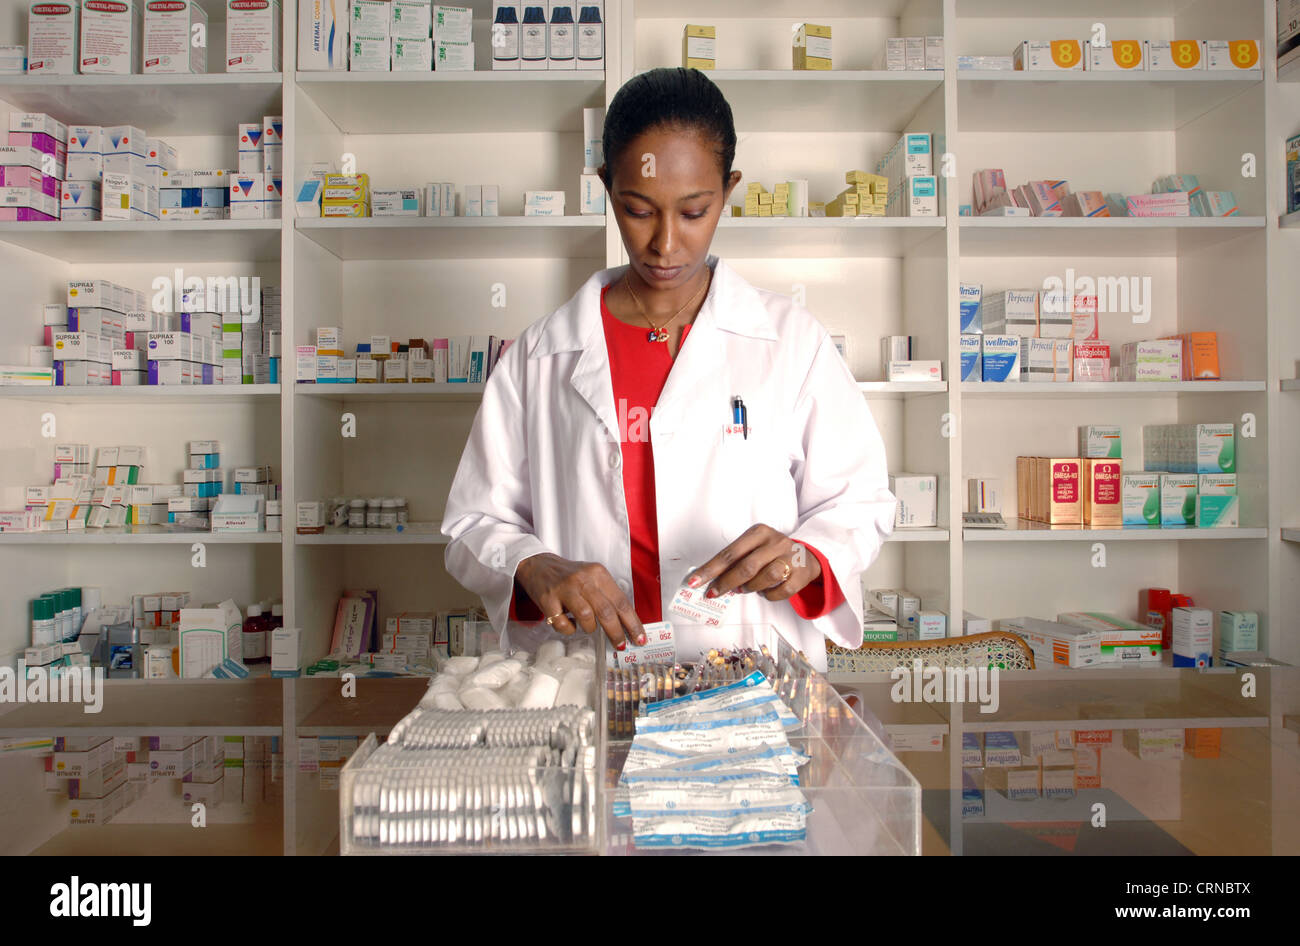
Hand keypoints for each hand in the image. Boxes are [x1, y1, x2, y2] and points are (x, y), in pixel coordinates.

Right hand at [515, 553, 646, 649]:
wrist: (538, 564)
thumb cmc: (569, 577)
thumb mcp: (591, 578)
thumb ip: (607, 596)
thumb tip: (626, 623)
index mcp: (598, 574)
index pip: (621, 601)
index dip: (632, 622)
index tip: (639, 638)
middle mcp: (583, 579)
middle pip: (606, 611)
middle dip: (616, 632)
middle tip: (620, 645)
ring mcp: (565, 588)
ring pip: (586, 616)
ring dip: (590, 628)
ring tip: (587, 628)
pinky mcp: (548, 599)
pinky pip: (562, 622)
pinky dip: (568, 629)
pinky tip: (569, 624)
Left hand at [686, 524, 820, 601]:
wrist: (807, 554)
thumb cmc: (771, 553)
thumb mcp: (754, 548)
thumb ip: (736, 561)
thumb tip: (709, 579)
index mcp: (759, 532)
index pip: (730, 552)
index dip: (711, 569)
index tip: (695, 581)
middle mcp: (775, 542)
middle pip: (747, 565)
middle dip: (726, 582)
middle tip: (713, 593)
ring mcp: (791, 557)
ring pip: (767, 576)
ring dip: (750, 587)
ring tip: (742, 589)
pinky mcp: (802, 574)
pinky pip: (783, 590)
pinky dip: (769, 595)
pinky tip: (764, 592)